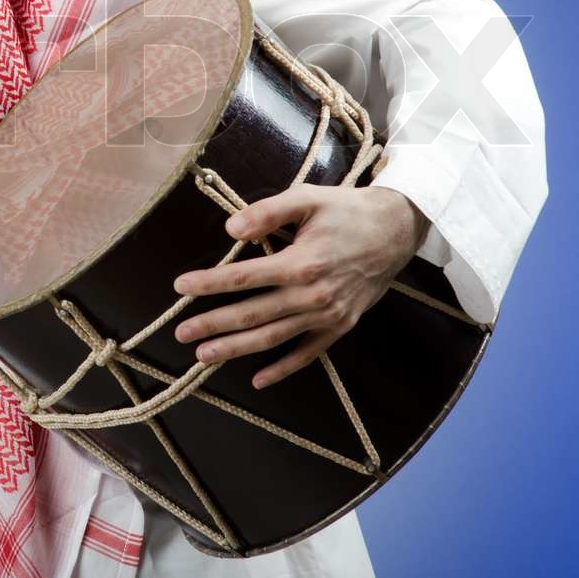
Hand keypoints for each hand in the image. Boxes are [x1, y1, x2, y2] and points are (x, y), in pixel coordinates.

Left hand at [170, 184, 427, 388]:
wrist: (397, 229)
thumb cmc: (346, 210)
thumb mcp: (308, 198)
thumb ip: (267, 212)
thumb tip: (230, 229)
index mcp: (301, 263)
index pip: (244, 277)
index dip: (209, 283)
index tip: (181, 287)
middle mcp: (312, 295)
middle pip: (252, 314)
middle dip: (213, 324)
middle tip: (181, 333)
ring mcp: (327, 315)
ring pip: (273, 338)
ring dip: (236, 349)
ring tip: (203, 356)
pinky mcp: (340, 326)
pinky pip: (307, 354)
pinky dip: (283, 369)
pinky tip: (258, 379)